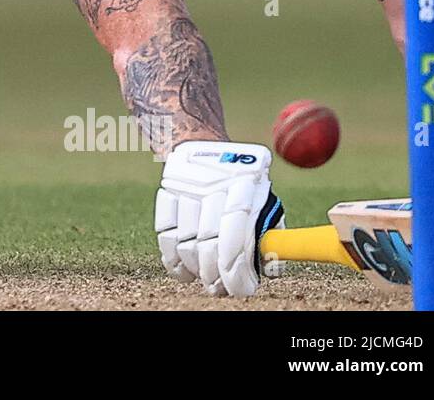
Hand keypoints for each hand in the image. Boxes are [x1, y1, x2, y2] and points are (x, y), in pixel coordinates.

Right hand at [156, 141, 285, 296]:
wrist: (203, 143)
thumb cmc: (242, 182)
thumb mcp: (263, 198)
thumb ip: (268, 232)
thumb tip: (267, 269)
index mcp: (244, 184)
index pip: (235, 232)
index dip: (236, 266)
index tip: (241, 288)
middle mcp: (213, 183)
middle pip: (207, 240)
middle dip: (215, 274)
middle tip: (221, 289)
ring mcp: (185, 187)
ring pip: (184, 242)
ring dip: (196, 269)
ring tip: (206, 280)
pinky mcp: (166, 191)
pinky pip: (164, 233)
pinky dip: (173, 258)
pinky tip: (185, 270)